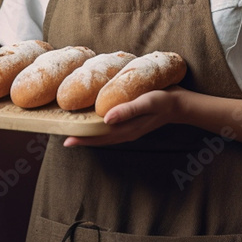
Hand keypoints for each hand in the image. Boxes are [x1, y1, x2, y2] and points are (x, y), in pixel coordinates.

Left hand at [62, 87, 184, 147]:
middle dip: (81, 138)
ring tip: (74, 129)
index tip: (65, 140)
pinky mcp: (131, 122)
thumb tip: (106, 119)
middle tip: (62, 134)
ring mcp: (129, 128)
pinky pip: (111, 128)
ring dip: (89, 133)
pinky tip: (94, 119)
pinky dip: (99, 126)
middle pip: (99, 138)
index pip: (99, 137)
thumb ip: (128, 110)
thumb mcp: (146, 102)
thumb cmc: (163, 100)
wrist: (180, 103)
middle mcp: (126, 132)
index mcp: (127, 130)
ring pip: (104, 134)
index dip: (82, 139)